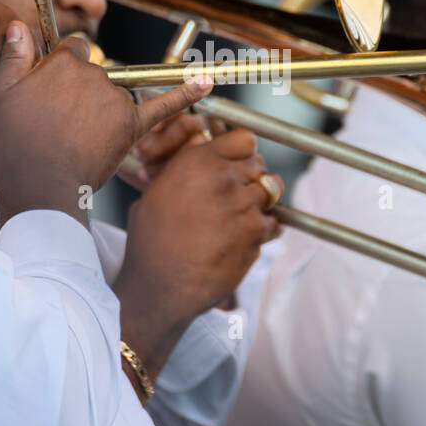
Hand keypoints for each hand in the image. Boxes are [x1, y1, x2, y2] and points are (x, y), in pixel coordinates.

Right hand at [0, 24, 211, 225]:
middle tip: (60, 125)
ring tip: (78, 139)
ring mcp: (115, 100)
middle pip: (94, 73)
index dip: (61, 69)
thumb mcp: (1, 95)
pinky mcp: (132, 125)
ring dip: (103, 109)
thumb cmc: (16, 143)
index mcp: (63, 64)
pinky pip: (162, 106)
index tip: (52, 90)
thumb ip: (14, 57)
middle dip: (80, 93)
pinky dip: (185, 94)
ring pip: (114, 93)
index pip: (71, 50)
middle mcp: (94, 75)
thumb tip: (19, 26)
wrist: (41, 184)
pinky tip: (205, 82)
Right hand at [114, 128, 281, 380]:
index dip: (241, 152)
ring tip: (243, 217)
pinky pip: (274, 222)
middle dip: (252, 177)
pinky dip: (265, 229)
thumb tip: (198, 156)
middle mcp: (224, 177)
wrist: (161, 286)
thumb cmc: (151, 243)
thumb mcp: (156, 193)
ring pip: (271, 190)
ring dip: (261, 201)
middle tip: (239, 194)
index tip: (237, 163)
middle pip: (259, 164)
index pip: (243, 139)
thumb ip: (184, 169)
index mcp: (197, 161)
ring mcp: (244, 205)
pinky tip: (246, 238)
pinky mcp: (256, 233)